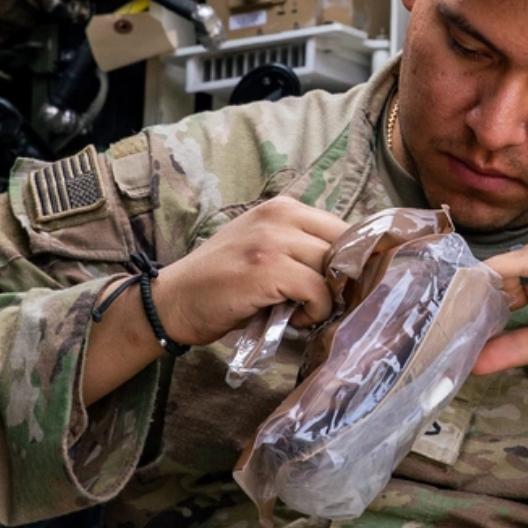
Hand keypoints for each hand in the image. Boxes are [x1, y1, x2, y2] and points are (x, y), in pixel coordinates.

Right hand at [155, 197, 348, 346]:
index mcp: (283, 207)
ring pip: (333, 268)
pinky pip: (317, 290)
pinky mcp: (267, 269)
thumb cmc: (222, 282)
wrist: (175, 300)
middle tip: (329, 303)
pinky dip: (315, 312)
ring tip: (306, 312)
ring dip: (328, 298)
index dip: (353, 260)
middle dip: (345, 279)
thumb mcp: (263, 249)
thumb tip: (350, 271)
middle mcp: (280, 215)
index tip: (345, 286)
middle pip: (344, 245)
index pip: (344, 227)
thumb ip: (300, 249)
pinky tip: (296, 320)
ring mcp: (272, 240)